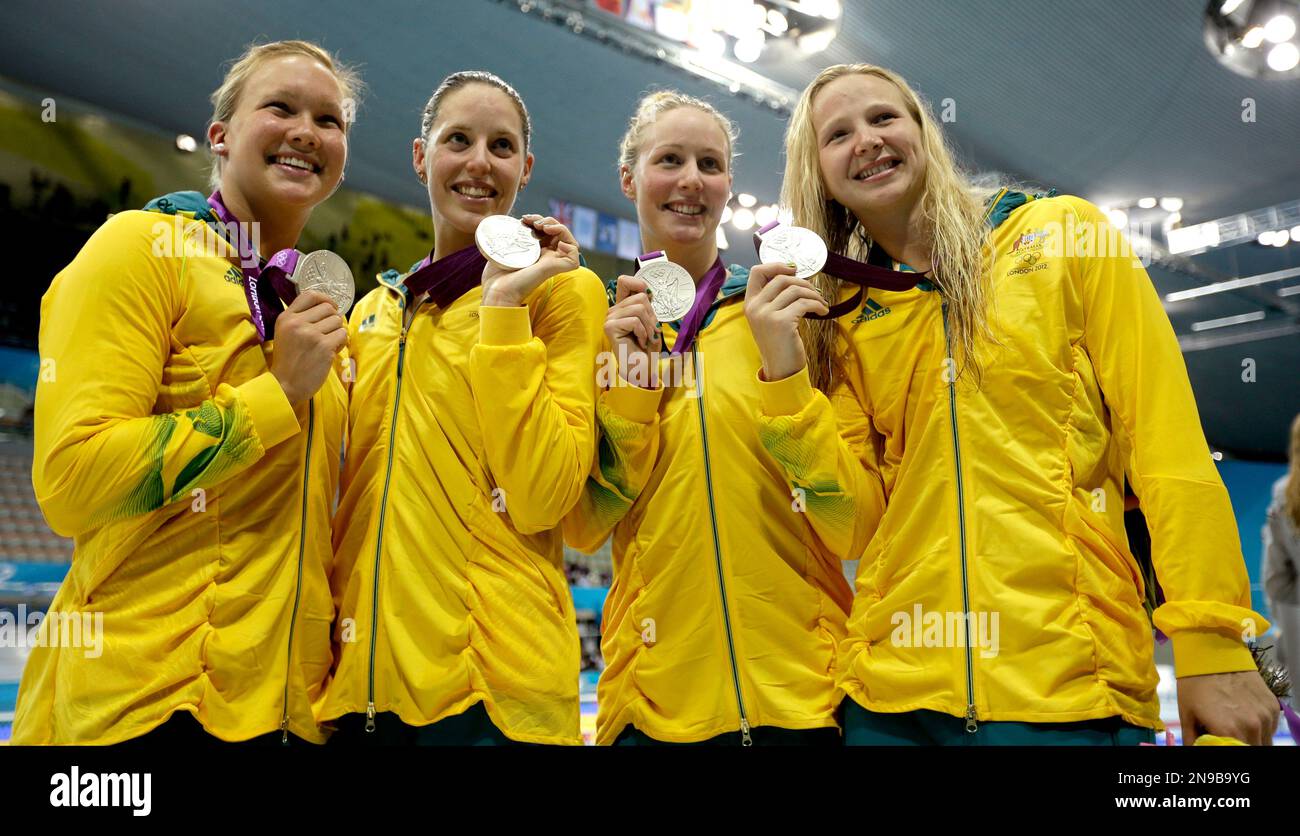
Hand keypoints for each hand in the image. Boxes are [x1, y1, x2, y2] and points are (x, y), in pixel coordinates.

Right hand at [270, 290, 347, 405]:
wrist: (285, 385)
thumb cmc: (288, 361)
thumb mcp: (284, 333)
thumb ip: (300, 319)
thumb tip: (327, 307)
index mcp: (286, 317)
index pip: (310, 295)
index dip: (325, 299)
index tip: (330, 307)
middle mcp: (297, 322)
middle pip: (328, 308)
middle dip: (333, 320)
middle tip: (328, 333)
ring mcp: (311, 334)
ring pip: (338, 321)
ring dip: (337, 332)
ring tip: (328, 344)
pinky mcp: (324, 347)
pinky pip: (343, 335)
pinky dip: (341, 343)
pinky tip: (331, 351)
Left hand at [481, 215, 580, 306]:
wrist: (497, 289)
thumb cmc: (497, 275)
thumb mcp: (504, 248)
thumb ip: (512, 236)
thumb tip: (517, 222)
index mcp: (534, 252)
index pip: (545, 231)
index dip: (538, 220)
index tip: (523, 219)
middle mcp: (545, 256)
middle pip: (558, 232)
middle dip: (548, 220)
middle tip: (533, 222)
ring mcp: (552, 262)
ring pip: (569, 241)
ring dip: (560, 227)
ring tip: (544, 227)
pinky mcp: (557, 269)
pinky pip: (575, 256)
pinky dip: (570, 246)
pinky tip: (557, 243)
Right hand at [604, 274, 660, 387]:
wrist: (642, 368)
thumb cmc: (647, 347)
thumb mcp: (651, 322)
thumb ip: (647, 306)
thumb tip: (647, 292)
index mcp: (623, 307)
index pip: (624, 281)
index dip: (639, 283)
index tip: (649, 298)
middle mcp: (613, 310)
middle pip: (640, 296)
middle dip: (652, 315)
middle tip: (650, 331)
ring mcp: (610, 318)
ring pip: (638, 308)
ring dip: (648, 326)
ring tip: (645, 338)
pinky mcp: (610, 327)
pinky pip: (635, 321)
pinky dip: (643, 333)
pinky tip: (639, 342)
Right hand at [743, 261, 827, 380]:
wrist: (781, 369)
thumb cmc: (779, 343)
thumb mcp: (769, 317)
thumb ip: (774, 298)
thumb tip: (793, 273)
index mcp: (749, 303)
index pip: (756, 272)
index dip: (776, 265)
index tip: (794, 271)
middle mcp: (755, 307)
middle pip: (782, 279)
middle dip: (803, 282)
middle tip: (814, 292)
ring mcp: (766, 315)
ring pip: (795, 289)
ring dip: (813, 294)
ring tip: (821, 303)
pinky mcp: (782, 322)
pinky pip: (804, 303)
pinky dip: (818, 305)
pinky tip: (823, 312)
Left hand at [1176, 670, 1279, 744]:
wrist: (1212, 652)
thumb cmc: (1194, 683)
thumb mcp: (1187, 715)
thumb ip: (1192, 740)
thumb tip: (1195, 749)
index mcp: (1229, 731)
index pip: (1232, 753)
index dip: (1223, 748)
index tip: (1215, 741)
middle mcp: (1252, 726)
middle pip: (1250, 749)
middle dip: (1236, 745)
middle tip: (1223, 735)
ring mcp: (1265, 716)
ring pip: (1262, 742)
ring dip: (1249, 739)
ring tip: (1233, 726)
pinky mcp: (1273, 706)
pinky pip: (1269, 729)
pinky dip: (1259, 729)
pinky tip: (1244, 717)